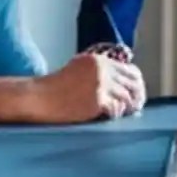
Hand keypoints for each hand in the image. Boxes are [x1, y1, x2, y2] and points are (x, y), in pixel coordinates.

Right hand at [32, 53, 146, 122]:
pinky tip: (109, 116)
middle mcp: (102, 69)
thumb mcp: (78, 69)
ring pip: (127, 97)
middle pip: (133, 82)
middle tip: (137, 105)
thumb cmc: (56, 87)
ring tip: (125, 113)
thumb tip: (120, 83)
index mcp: (99, 60)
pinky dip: (116, 114)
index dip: (136, 83)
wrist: (40, 97)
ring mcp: (100, 84)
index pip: (129, 69)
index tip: (137, 92)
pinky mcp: (97, 100)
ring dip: (127, 107)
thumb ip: (99, 72)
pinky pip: (116, 109)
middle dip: (137, 95)